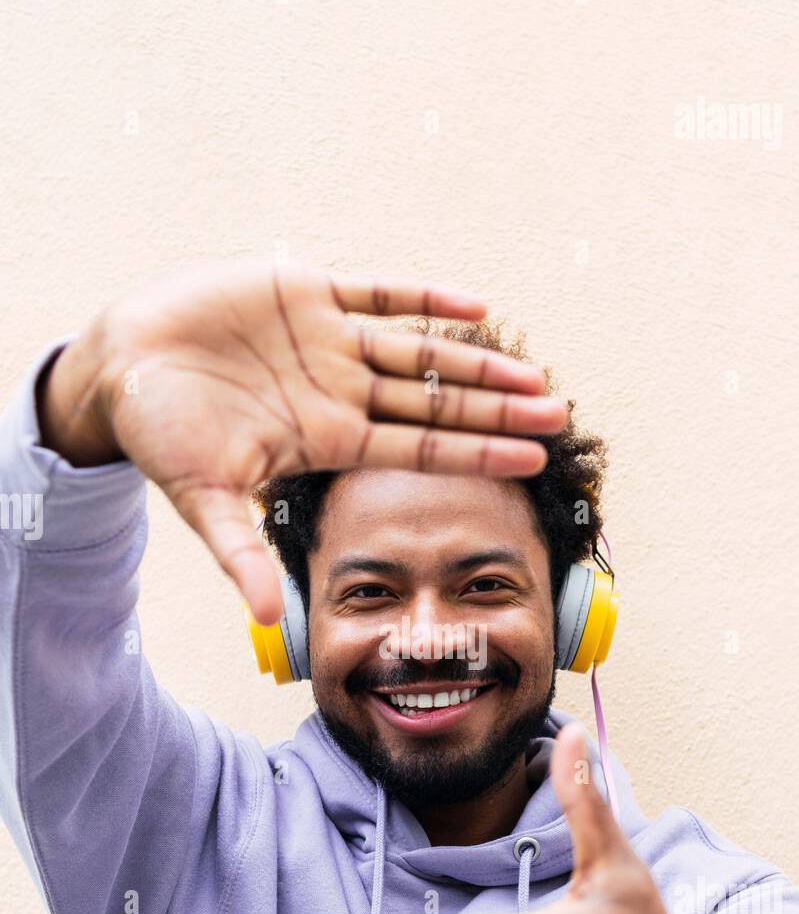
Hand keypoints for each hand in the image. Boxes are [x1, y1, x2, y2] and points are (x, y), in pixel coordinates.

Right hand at [41, 257, 564, 621]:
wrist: (124, 365)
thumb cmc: (163, 434)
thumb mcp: (203, 499)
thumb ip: (240, 554)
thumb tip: (270, 621)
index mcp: (329, 439)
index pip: (420, 448)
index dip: (477, 453)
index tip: (532, 462)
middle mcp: (341, 392)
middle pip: (436, 401)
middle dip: (497, 407)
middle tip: (558, 415)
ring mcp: (329, 342)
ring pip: (418, 351)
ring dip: (475, 359)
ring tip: (532, 371)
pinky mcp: (306, 293)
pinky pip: (376, 292)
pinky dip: (420, 298)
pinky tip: (473, 307)